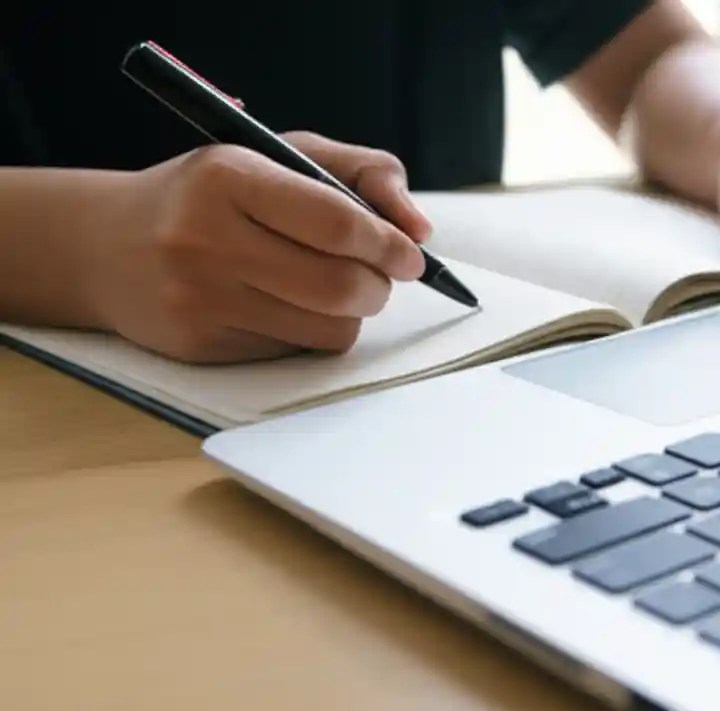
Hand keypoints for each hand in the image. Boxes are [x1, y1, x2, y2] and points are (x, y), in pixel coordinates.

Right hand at [87, 132, 430, 362]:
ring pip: (327, 328)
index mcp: (228, 176)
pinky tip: (284, 305)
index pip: (338, 222)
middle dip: (379, 286)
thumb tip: (420, 230)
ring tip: (334, 287)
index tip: (410, 255)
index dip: (388, 244)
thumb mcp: (281, 156)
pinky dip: (310, 331)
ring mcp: (198, 298)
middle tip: (380, 277)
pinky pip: (295, 351)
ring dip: (351, 313)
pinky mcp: (199, 346)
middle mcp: (206, 238)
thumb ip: (362, 174)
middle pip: (340, 286)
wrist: (107, 244)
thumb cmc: (214, 193)